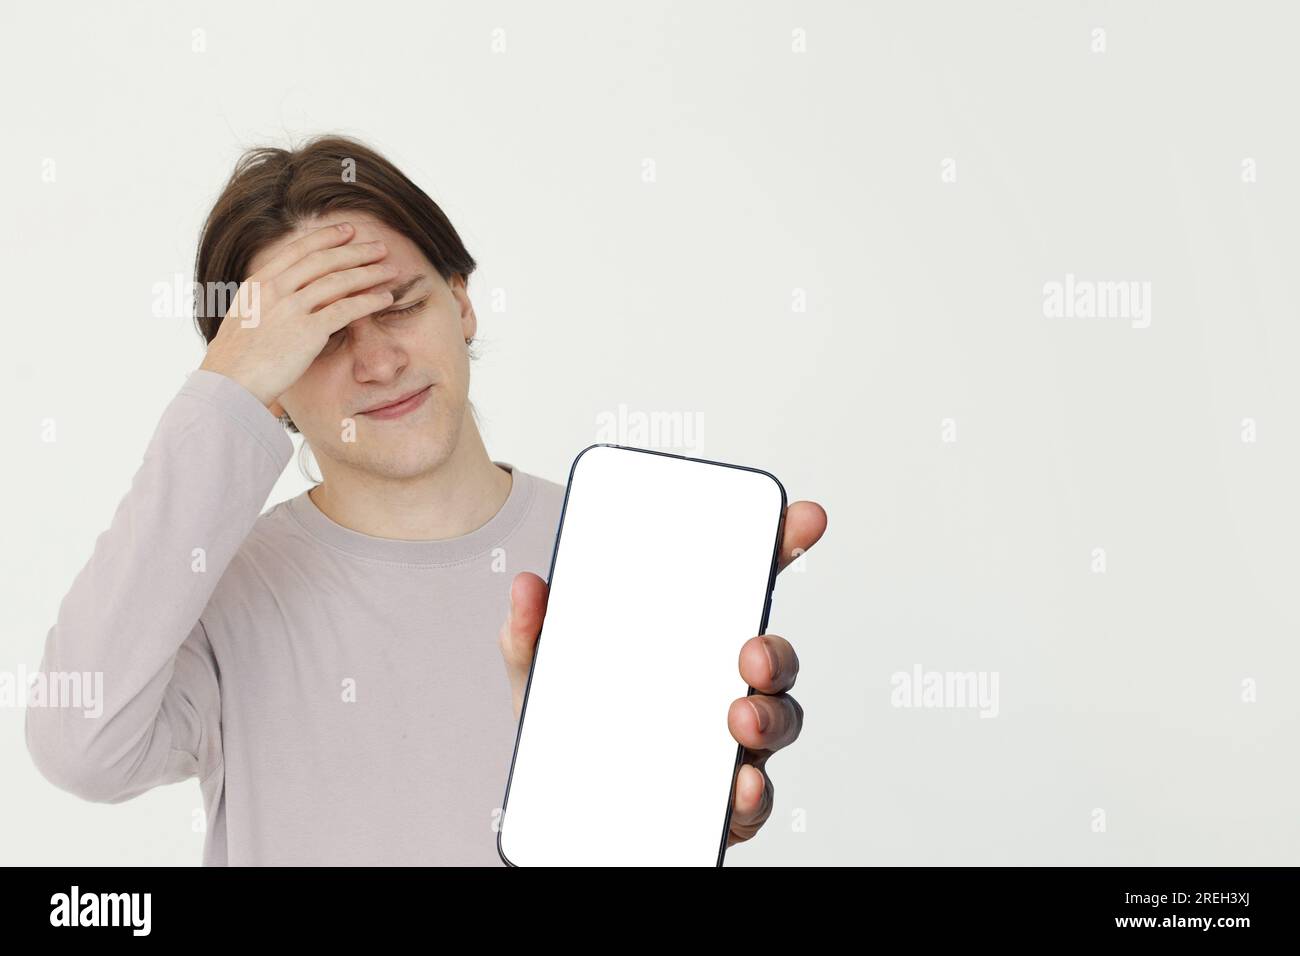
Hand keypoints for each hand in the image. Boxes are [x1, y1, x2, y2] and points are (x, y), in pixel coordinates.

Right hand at [198, 221, 395, 411]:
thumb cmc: (234, 360)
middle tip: (379, 246)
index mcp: (258, 283)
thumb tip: (281, 296)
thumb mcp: (243, 318)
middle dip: (356, 250)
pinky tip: (386, 299)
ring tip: (390, 270)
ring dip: (369, 272)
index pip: (298, 250)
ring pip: (339, 281)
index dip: (326, 237)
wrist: (228, 384)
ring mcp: (291, 309)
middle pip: (323, 260)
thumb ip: (265, 302)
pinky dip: (370, 301)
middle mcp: (275, 290)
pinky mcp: (308, 332)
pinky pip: (347, 309)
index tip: (347, 231)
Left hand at [498, 500, 826, 848]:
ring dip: (769, 717)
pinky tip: (738, 785)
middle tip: (751, 653)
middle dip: (774, 651)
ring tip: (739, 719)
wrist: (558, 807)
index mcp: (689, 638)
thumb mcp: (542, 671)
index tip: (803, 517)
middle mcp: (721, 684)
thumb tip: (527, 585)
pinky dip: (752, 791)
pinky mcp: (725, 800)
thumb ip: (531, 631)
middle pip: (772, 658)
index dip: (778, 546)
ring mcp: (729, 741)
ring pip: (777, 721)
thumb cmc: (570, 724)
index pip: (744, 585)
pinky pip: (753, 794)